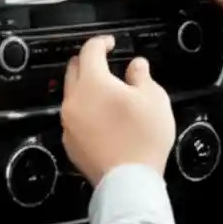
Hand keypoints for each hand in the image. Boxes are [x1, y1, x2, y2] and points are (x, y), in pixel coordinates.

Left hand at [60, 36, 174, 185]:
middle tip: (106, 64)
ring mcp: (69, 123)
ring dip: (87, 88)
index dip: (101, 42)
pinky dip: (86, 112)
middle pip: (75, 70)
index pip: (90, 50)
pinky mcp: (70, 143)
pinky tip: (103, 119)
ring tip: (108, 94)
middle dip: (89, 62)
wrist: (129, 181)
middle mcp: (74, 100)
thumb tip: (136, 66)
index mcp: (92, 83)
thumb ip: (142, 76)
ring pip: (72, 95)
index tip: (110, 43)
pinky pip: (74, 118)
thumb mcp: (154, 99)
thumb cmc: (143, 139)